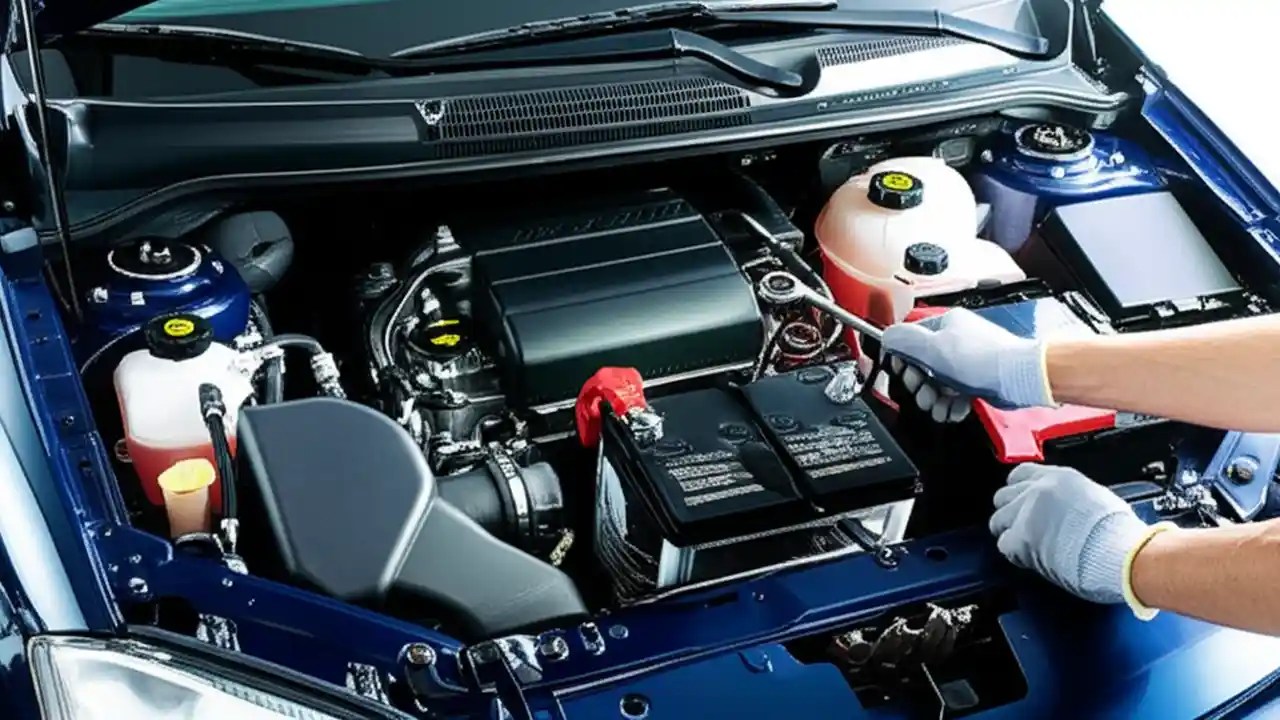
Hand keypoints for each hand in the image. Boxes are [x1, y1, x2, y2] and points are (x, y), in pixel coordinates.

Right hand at [880, 308, 1054, 422]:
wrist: (1019, 378)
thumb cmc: (982, 360)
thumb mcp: (932, 347)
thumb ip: (903, 340)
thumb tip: (885, 337)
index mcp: (944, 324)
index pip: (910, 339)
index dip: (902, 359)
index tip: (902, 373)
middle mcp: (955, 340)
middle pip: (922, 365)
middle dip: (920, 385)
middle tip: (923, 393)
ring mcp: (967, 361)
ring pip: (938, 383)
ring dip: (934, 399)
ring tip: (938, 407)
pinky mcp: (978, 380)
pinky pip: (955, 393)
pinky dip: (951, 404)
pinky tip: (954, 410)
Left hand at [991, 464, 1149, 604]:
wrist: (1122, 554)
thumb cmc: (1119, 532)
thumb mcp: (1097, 497)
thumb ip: (1071, 496)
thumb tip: (1065, 505)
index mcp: (1059, 477)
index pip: (1020, 474)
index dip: (1019, 490)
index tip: (1020, 501)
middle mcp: (1038, 490)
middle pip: (1003, 496)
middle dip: (1010, 512)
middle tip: (1022, 528)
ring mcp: (1026, 514)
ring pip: (998, 520)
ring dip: (1009, 533)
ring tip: (1027, 546)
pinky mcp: (1022, 539)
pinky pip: (1004, 545)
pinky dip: (1015, 554)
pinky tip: (1031, 558)